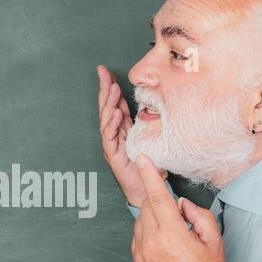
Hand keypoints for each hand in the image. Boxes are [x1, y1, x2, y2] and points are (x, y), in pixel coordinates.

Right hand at [97, 65, 165, 207]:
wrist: (148, 189)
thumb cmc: (151, 165)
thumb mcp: (152, 137)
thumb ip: (150, 122)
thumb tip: (158, 102)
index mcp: (123, 128)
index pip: (115, 103)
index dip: (111, 87)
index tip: (106, 71)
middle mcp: (115, 134)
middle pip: (107, 107)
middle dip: (104, 89)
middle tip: (103, 73)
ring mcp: (112, 144)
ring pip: (106, 119)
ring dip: (109, 103)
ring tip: (112, 88)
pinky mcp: (113, 155)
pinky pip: (110, 137)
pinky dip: (112, 124)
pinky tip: (115, 112)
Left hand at [130, 154, 226, 261]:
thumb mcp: (214, 240)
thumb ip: (199, 215)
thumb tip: (182, 204)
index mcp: (172, 235)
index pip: (157, 197)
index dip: (149, 175)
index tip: (142, 159)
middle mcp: (152, 243)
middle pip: (148, 207)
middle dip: (160, 202)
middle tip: (178, 215)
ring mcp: (141, 253)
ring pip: (141, 221)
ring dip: (155, 218)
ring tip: (175, 236)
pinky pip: (139, 236)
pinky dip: (149, 232)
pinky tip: (166, 245)